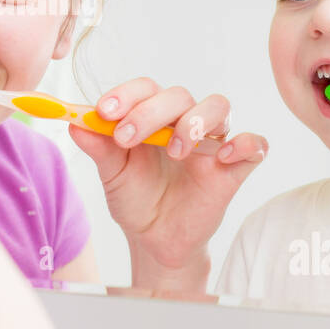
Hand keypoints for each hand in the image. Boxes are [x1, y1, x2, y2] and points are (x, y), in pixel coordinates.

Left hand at [68, 78, 266, 273]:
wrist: (155, 240)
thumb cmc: (135, 199)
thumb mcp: (112, 174)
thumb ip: (98, 147)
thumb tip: (75, 122)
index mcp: (153, 116)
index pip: (146, 88)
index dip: (127, 94)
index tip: (104, 112)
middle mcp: (184, 121)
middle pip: (179, 95)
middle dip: (151, 112)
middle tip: (127, 138)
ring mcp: (211, 143)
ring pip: (218, 107)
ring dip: (195, 122)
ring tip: (176, 150)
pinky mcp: (234, 168)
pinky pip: (254, 145)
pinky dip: (245, 143)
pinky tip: (222, 156)